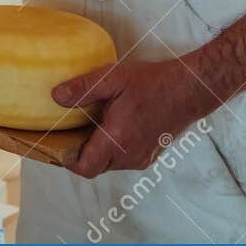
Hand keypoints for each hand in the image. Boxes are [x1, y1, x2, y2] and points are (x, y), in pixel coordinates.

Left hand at [53, 58, 216, 178]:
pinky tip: (107, 125)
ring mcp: (141, 158)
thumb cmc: (153, 83)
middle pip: (94, 166)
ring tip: (86, 124)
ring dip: (95, 150)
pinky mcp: (148, 155)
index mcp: (118, 140)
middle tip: (67, 129)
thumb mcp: (113, 79)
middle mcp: (129, 156)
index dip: (66, 159)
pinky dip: (110, 148)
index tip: (55, 142)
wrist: (190, 89)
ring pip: (108, 163)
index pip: (84, 167)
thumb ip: (83, 89)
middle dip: (77, 152)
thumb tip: (55, 97)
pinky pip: (121, 159)